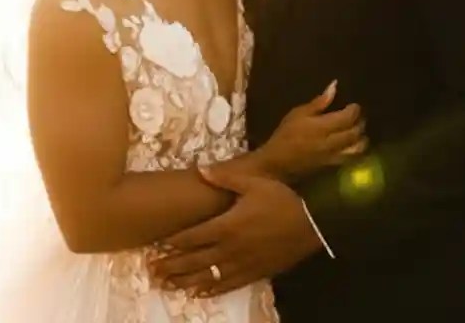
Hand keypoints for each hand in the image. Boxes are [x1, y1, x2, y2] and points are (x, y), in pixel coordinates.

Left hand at [149, 164, 323, 296]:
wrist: (312, 224)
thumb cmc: (282, 199)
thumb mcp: (254, 182)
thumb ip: (225, 178)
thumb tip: (200, 170)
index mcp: (227, 225)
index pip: (192, 237)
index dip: (172, 243)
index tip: (155, 247)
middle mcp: (230, 248)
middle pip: (194, 260)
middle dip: (171, 266)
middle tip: (152, 271)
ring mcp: (242, 264)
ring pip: (208, 276)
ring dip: (185, 281)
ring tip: (167, 285)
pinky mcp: (255, 273)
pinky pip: (228, 284)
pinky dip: (212, 290)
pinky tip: (199, 293)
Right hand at [256, 80, 366, 180]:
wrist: (276, 163)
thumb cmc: (285, 135)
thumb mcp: (298, 114)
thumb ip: (318, 102)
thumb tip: (334, 86)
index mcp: (322, 126)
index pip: (348, 117)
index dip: (355, 110)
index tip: (354, 105)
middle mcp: (331, 142)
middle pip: (355, 132)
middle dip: (360, 123)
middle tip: (358, 117)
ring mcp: (333, 156)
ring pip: (358, 148)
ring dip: (362, 138)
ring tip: (358, 132)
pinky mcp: (332, 167)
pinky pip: (351, 158)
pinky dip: (356, 150)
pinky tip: (353, 145)